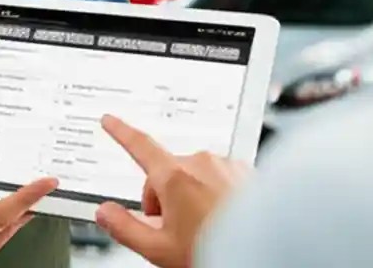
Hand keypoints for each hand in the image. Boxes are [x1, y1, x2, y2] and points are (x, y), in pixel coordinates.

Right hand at [0, 162, 57, 260]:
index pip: (1, 211)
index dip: (28, 197)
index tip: (47, 181)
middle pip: (10, 220)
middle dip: (32, 200)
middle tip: (46, 177)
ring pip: (5, 229)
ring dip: (22, 211)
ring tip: (34, 189)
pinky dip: (9, 220)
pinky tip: (10, 206)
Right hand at [94, 115, 250, 267]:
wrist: (267, 252)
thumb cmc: (216, 250)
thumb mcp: (158, 249)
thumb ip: (124, 227)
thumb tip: (105, 213)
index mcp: (174, 176)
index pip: (139, 146)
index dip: (120, 132)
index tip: (110, 121)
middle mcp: (201, 162)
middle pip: (167, 173)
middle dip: (163, 198)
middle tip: (174, 230)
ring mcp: (226, 165)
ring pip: (194, 175)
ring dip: (191, 196)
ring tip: (204, 228)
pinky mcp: (246, 171)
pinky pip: (219, 177)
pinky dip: (216, 194)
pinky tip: (223, 219)